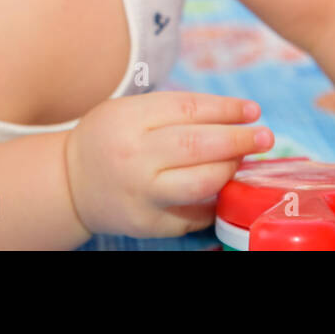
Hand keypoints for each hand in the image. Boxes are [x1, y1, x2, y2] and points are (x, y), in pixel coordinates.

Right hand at [65, 92, 272, 239]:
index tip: (253, 110)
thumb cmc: (108, 137)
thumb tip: (234, 116)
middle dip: (239, 139)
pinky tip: (221, 187)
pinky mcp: (149, 224)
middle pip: (199, 146)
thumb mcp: (129, 110)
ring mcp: (142, 195)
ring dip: (231, 170)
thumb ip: (174, 110)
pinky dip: (214, 200)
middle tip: (265, 136)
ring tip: (242, 160)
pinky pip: (194, 213)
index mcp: (129, 121)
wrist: (69, 184)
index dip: (227, 109)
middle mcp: (135, 158)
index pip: (189, 109)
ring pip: (201, 183)